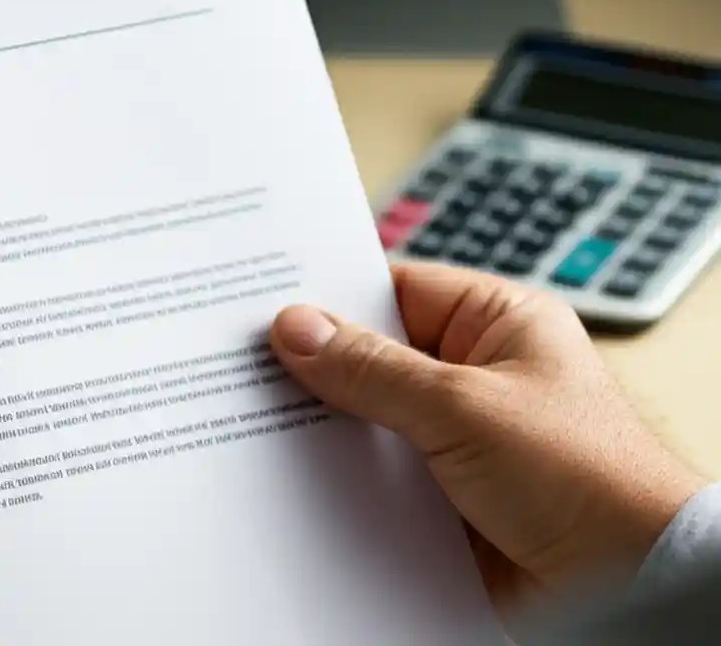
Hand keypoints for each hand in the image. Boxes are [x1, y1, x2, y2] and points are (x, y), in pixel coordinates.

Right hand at [269, 262, 704, 611]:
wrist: (628, 583)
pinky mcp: (444, 493)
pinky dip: (343, 476)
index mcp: (499, 324)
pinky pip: (378, 471)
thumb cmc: (586, 478)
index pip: (396, 291)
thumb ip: (373, 369)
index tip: (266, 305)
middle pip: (375, 356)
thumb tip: (298, 328)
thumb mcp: (463, 407)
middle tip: (246, 367)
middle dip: (318, 367)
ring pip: (370, 418)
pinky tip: (297, 477)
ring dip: (328, 428)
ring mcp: (459, 436)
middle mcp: (477, 374)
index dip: (332, 299)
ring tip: (257, 422)